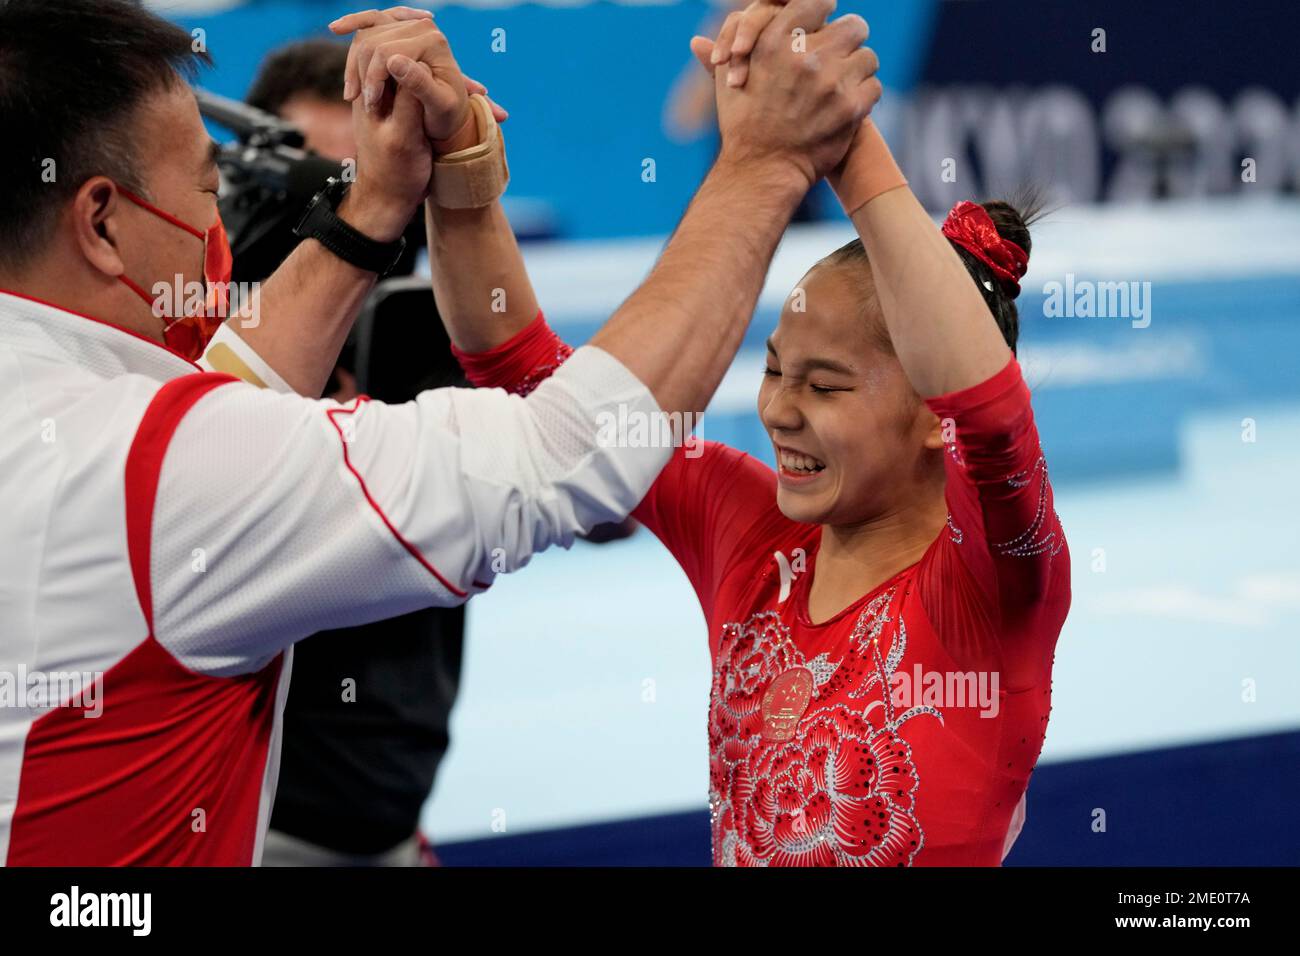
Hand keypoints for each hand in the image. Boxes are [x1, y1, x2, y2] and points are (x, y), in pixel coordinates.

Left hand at [326, 8, 505, 239]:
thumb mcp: (403, 138)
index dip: (406, 27)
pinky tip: (479, 102)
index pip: (382, 41)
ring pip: (418, 71)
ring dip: (451, 78)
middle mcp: (381, 90)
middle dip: (431, 50)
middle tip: (465, 60)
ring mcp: (395, 102)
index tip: (432, 25)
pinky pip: (429, 92)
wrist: (387, 203)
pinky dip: (453, 95)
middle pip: (403, 50)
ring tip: (484, 93)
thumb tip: (411, 62)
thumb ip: (409, 98)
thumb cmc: (393, 175)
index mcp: (373, 89)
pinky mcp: (408, 114)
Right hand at [700, 0, 881, 188]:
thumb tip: (698, 40)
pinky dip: (863, 98)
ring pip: (867, 58)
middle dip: (849, 42)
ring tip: (841, 87)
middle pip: (854, 26)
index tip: (825, 27)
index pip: (819, 2)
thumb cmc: (741, 125)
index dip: (825, 12)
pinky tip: (846, 108)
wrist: (761, 170)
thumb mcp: (726, 83)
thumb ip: (727, 51)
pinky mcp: (850, 107)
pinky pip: (873, 87)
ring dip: (857, 72)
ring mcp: (830, 81)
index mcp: (776, 39)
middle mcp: (805, 56)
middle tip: (841, 58)